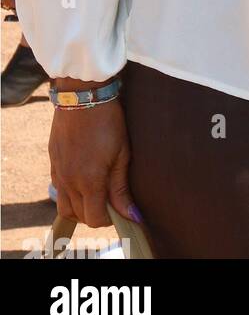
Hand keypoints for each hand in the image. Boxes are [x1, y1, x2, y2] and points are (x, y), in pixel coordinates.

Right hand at [49, 97, 138, 227]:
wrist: (83, 95)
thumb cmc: (108, 122)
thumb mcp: (122, 153)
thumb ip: (121, 188)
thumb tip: (131, 215)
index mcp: (89, 181)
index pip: (95, 219)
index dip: (110, 219)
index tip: (121, 209)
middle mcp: (69, 181)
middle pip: (79, 215)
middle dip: (96, 213)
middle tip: (112, 199)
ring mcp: (58, 172)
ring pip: (65, 206)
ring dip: (80, 206)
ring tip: (96, 191)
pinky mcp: (53, 162)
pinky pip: (58, 189)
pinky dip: (69, 192)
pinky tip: (83, 177)